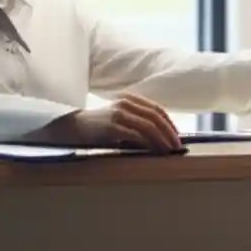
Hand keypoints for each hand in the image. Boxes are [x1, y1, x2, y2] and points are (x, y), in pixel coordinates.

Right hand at [40, 94, 182, 151]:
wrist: (72, 128)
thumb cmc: (99, 128)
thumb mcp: (120, 119)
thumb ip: (137, 123)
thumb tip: (161, 139)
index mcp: (130, 99)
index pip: (157, 109)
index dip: (169, 123)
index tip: (177, 137)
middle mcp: (126, 103)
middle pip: (155, 117)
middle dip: (169, 132)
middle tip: (177, 146)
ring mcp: (119, 113)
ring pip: (148, 125)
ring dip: (162, 139)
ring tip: (169, 151)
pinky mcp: (112, 126)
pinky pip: (136, 134)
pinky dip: (148, 143)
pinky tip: (154, 151)